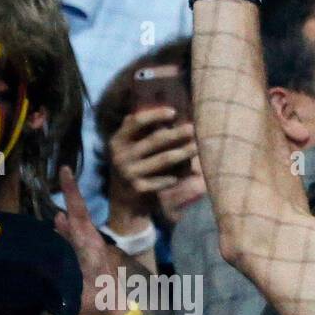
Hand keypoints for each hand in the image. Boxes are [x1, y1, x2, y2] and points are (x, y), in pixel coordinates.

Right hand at [54, 166, 121, 314]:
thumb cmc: (98, 303)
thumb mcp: (78, 285)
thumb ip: (62, 266)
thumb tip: (47, 249)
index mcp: (90, 246)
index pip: (78, 213)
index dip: (71, 192)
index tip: (66, 170)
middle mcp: (91, 244)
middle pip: (77, 216)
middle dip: (70, 196)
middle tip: (61, 174)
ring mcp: (91, 253)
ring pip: (75, 228)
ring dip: (66, 215)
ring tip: (55, 199)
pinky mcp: (89, 262)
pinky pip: (74, 240)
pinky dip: (65, 231)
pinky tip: (58, 226)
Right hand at [106, 107, 196, 230]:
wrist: (122, 202)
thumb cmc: (131, 167)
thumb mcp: (127, 148)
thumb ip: (137, 130)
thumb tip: (160, 111)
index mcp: (118, 141)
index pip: (136, 121)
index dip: (155, 114)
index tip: (174, 112)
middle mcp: (121, 156)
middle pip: (155, 139)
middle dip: (177, 133)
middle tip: (193, 128)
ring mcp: (129, 173)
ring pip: (164, 159)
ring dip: (183, 152)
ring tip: (197, 147)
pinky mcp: (139, 188)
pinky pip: (164, 179)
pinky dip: (176, 175)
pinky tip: (186, 172)